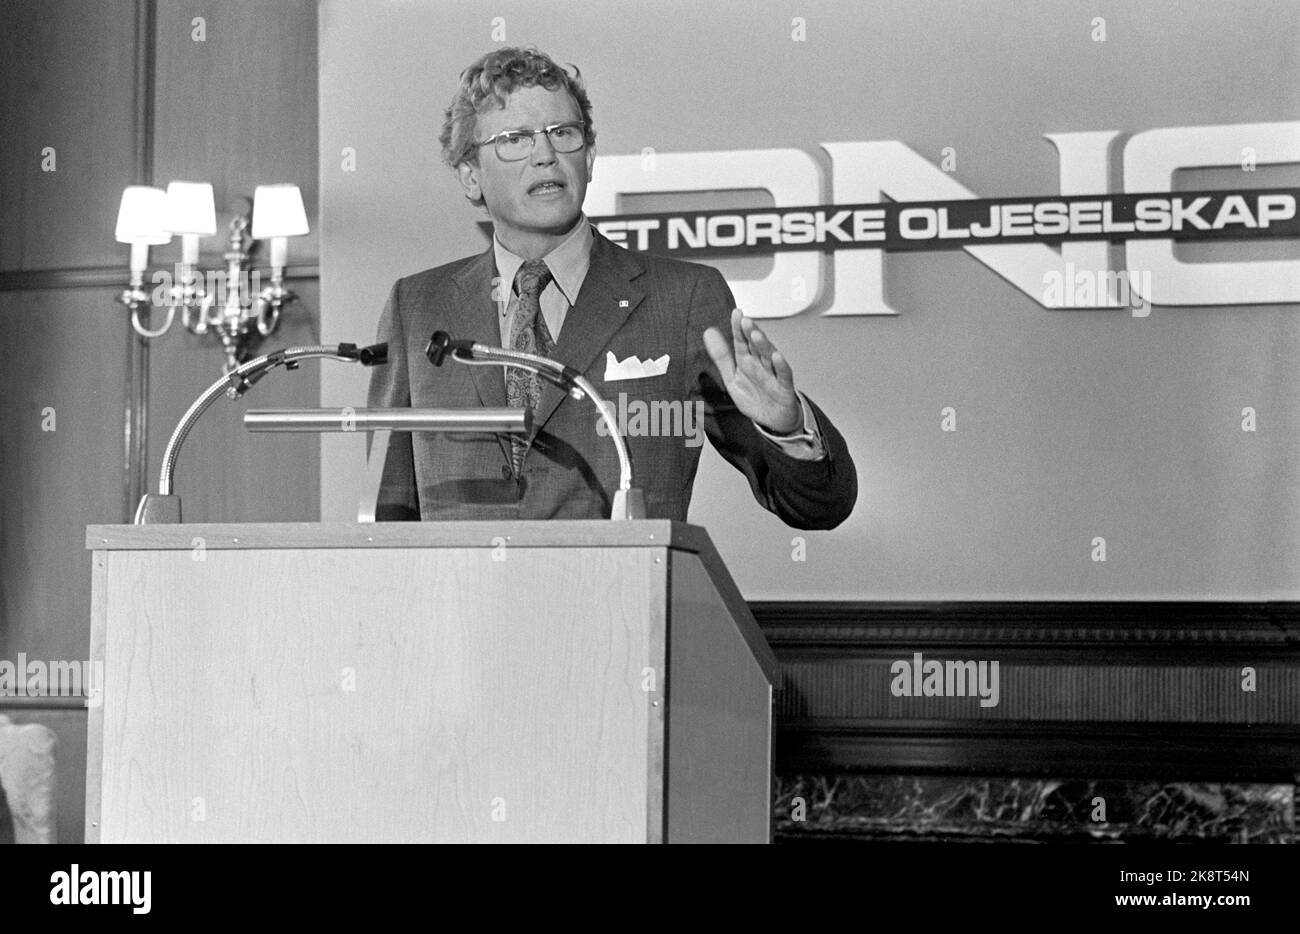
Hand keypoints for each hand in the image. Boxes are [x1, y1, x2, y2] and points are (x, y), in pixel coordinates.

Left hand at [703, 308, 801, 433]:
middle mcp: (760, 364)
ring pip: (769, 357)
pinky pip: (783, 375)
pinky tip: (776, 357)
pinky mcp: (783, 387)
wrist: (773, 420)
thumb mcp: (732, 377)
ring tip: (756, 335)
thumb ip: (721, 356)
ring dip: (763, 345)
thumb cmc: (755, 396)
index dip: (738, 328)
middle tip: (744, 320)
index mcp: (746, 360)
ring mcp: (772, 374)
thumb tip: (708, 332)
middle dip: (750, 332)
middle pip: (755, 345)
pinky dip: (780, 366)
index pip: (741, 341)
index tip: (736, 313)